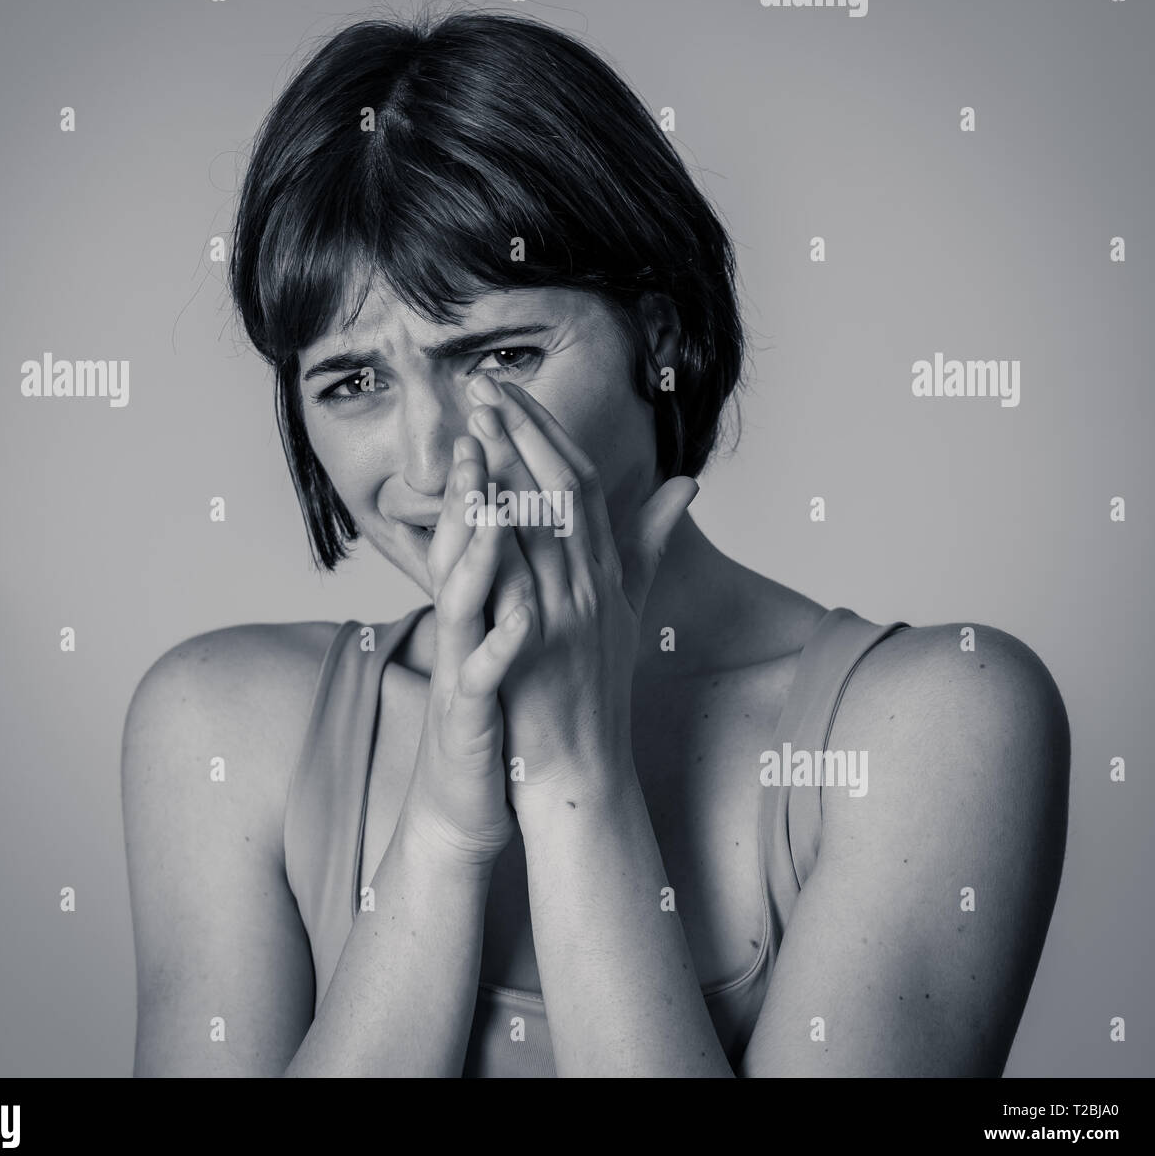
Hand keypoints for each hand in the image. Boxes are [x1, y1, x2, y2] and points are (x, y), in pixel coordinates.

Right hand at [398, 432, 534, 870]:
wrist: (468, 790)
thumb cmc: (499, 705)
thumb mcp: (513, 632)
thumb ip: (531, 575)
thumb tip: (551, 520)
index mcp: (483, 600)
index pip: (486, 520)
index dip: (497, 467)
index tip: (503, 406)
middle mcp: (465, 623)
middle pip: (465, 544)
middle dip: (477, 485)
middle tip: (478, 425)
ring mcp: (462, 663)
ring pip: (465, 598)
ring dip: (478, 549)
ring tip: (492, 502)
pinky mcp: (469, 712)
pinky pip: (481, 673)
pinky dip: (501, 644)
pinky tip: (521, 617)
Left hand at [461, 377, 698, 820]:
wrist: (585, 771)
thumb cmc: (597, 690)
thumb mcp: (629, 610)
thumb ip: (650, 545)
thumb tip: (684, 484)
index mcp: (608, 572)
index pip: (581, 483)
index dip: (548, 432)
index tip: (513, 392)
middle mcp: (591, 586)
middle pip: (560, 492)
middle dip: (521, 431)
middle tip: (484, 384)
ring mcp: (566, 617)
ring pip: (540, 529)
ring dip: (504, 470)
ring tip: (471, 423)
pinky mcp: (538, 653)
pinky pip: (517, 585)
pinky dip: (498, 542)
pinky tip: (473, 504)